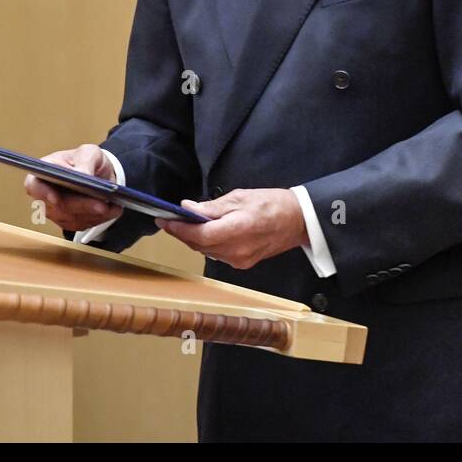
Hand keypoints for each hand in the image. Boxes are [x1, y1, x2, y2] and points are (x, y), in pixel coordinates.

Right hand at [23, 144, 122, 232]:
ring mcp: (57, 211)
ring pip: (73, 218)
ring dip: (93, 214)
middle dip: (81, 206)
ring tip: (111, 207)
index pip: (34, 186)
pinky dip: (100, 218)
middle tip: (100, 205)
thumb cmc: (87, 160)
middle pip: (58, 207)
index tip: (56, 198)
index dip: (42, 193)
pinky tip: (113, 210)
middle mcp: (45, 195)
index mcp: (43, 174)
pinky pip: (84, 224)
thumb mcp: (89, 152)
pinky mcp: (71, 222)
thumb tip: (82, 175)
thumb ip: (84, 160)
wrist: (99, 173)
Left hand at [156, 188, 307, 269]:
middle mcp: (237, 250)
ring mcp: (240, 260)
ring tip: (184, 226)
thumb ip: (212, 207)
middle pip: (199, 246)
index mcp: (238, 229)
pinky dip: (207, 245)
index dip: (179, 229)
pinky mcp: (243, 264)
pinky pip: (217, 255)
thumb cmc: (271, 203)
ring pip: (206, 252)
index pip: (200, 235)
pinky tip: (204, 234)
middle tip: (170, 220)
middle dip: (182, 234)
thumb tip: (187, 208)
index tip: (164, 220)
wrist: (298, 220)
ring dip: (193, 240)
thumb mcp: (240, 197)